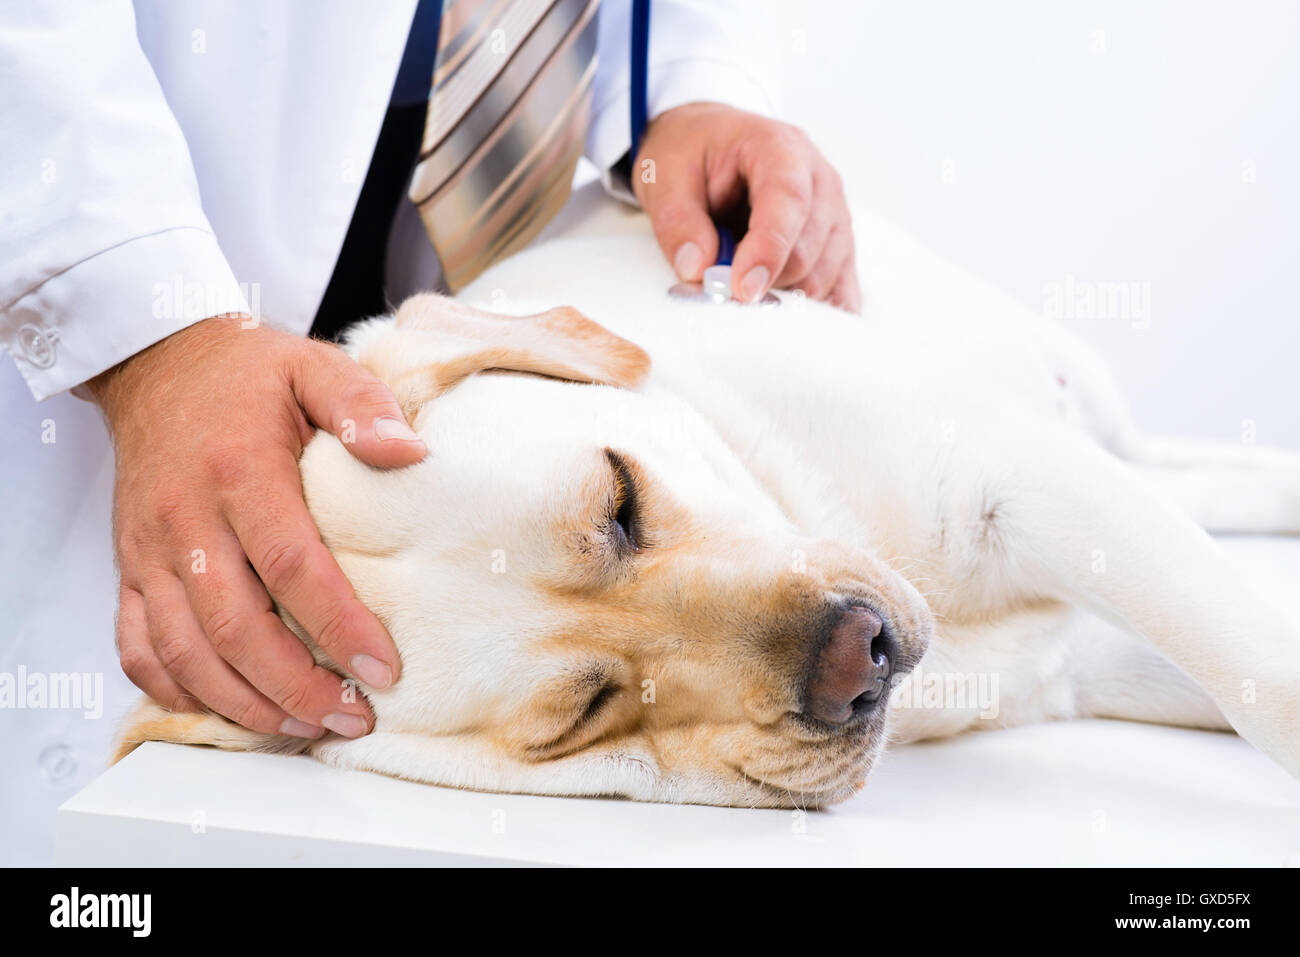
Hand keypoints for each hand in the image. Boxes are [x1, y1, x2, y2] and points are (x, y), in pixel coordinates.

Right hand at [86, 315, 427, 739]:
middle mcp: (187, 520)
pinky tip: (234, 710)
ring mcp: (150, 552)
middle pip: (237, 628)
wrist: (158, 366)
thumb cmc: (247, 376)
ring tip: (308, 726)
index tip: (386, 667)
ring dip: (247, 702)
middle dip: (298, 686)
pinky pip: (140, 649)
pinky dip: (181, 692)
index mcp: (240, 472)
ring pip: (187, 653)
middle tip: (354, 715)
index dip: (339, 626)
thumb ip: (361, 406)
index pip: (292, 566)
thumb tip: (411, 455)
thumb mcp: (313, 367)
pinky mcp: (129, 570)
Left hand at [632, 102, 859, 311]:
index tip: (743, 290)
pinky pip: (839, 288)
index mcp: (780, 148)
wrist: (710, 144)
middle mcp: (820, 180)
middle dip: (764, 280)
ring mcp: (834, 214)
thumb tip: (697, 270)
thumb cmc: (691, 155)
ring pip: (823, 276)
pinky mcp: (836, 245)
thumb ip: (678, 222)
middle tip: (718, 290)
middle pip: (807, 249)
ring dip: (781, 295)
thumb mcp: (665, 178)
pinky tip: (790, 321)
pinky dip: (814, 310)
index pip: (788, 201)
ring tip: (740, 285)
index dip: (768, 250)